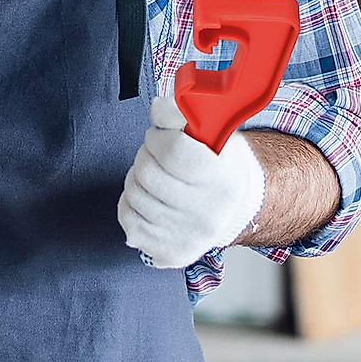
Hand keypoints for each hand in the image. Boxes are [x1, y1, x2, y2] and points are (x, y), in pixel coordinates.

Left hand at [117, 95, 265, 268]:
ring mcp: (189, 236)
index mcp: (223, 179)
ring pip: (134, 195)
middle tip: (156, 155)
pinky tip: (149, 197)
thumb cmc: (216, 163)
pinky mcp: (170, 252)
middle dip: (144, 156)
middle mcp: (208, 213)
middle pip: (148, 173)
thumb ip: (181, 113)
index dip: (157, 138)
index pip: (173, 152)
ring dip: (136, 178)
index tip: (158, 136)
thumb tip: (157, 109)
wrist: (233, 207)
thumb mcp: (210, 132)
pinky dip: (130, 203)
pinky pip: (128, 219)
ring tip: (154, 176)